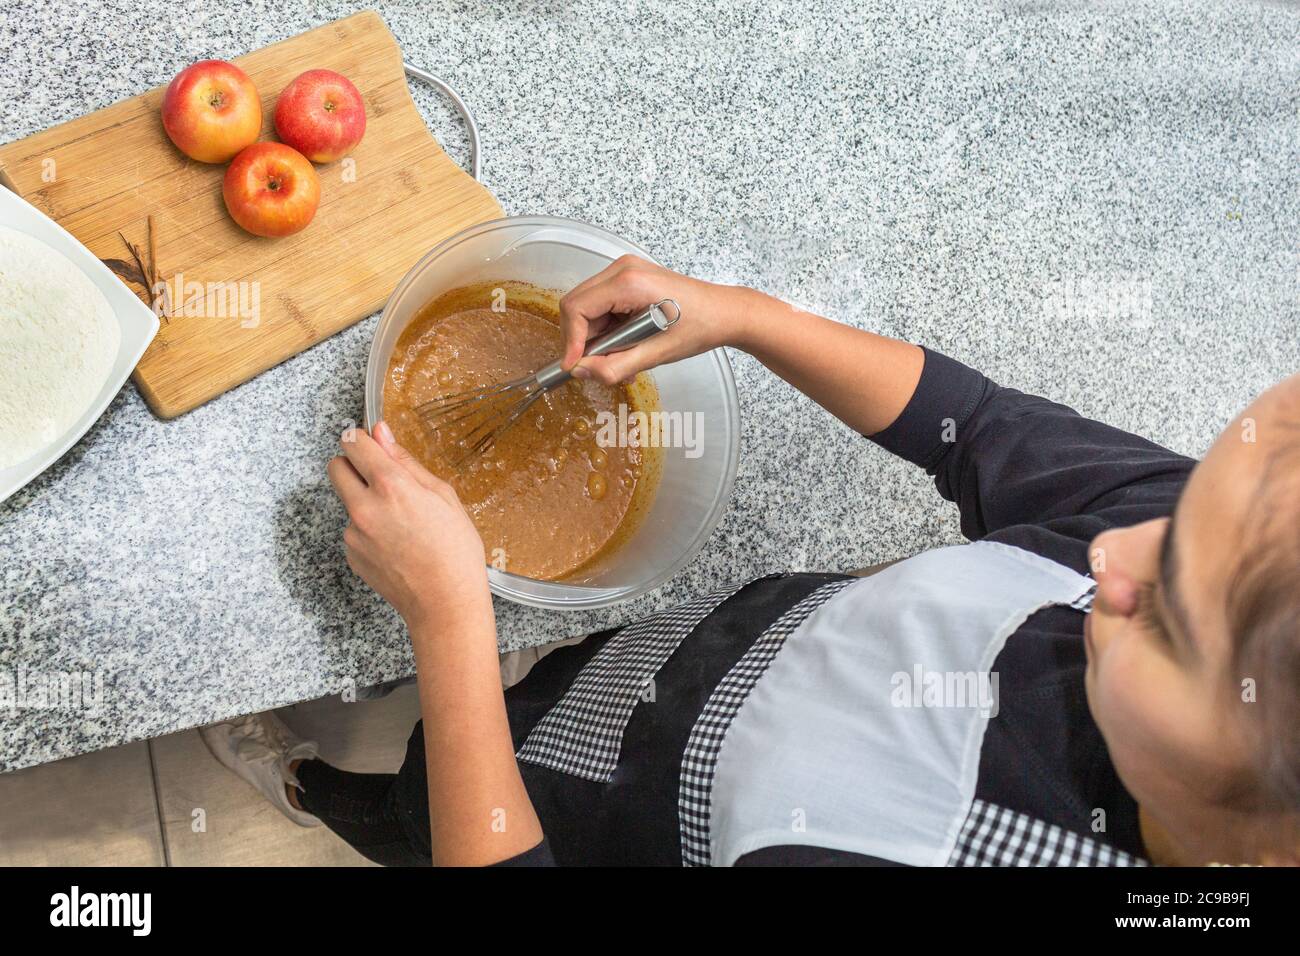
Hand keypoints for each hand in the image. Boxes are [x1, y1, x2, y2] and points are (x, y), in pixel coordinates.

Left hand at [327, 422, 489, 631]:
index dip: (362, 439)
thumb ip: (406, 461)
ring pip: (347, 501)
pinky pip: (353, 530)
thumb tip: (381, 433)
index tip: (369, 443)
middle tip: (379, 478)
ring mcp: (354, 533)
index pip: (354, 443)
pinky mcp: (351, 554)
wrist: (445, 603)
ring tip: (401, 523)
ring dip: (364, 501)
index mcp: (391, 485)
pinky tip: (396, 544)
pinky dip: (369, 530)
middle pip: (335, 467)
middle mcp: (364, 507)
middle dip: (352, 465)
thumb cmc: (455, 551)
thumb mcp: (442, 495)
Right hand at [559, 254, 761, 384]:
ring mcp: (625, 270)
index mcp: (629, 282)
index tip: (575, 367)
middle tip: (601, 364)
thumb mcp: (656, 353)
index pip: (576, 308)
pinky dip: (607, 328)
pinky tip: (627, 343)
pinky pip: (601, 304)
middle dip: (584, 339)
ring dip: (597, 336)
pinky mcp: (628, 278)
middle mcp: (622, 269)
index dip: (571, 341)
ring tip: (623, 356)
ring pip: (587, 307)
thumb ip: (615, 366)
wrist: (724, 312)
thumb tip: (581, 372)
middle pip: (577, 305)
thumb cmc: (700, 326)